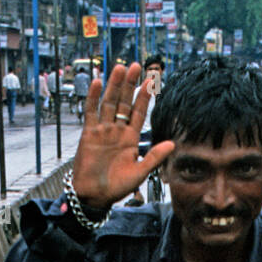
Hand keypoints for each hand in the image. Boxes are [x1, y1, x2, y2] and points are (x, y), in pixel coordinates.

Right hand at [71, 62, 174, 211]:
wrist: (94, 196)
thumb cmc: (117, 187)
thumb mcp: (140, 173)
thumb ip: (154, 157)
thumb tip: (173, 144)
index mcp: (131, 138)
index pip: (139, 112)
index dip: (144, 97)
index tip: (151, 81)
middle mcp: (117, 131)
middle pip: (124, 102)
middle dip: (130, 85)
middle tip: (136, 66)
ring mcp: (103, 130)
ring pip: (109, 103)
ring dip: (114, 85)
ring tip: (121, 68)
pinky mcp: (89, 133)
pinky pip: (91, 112)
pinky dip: (93, 97)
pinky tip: (98, 82)